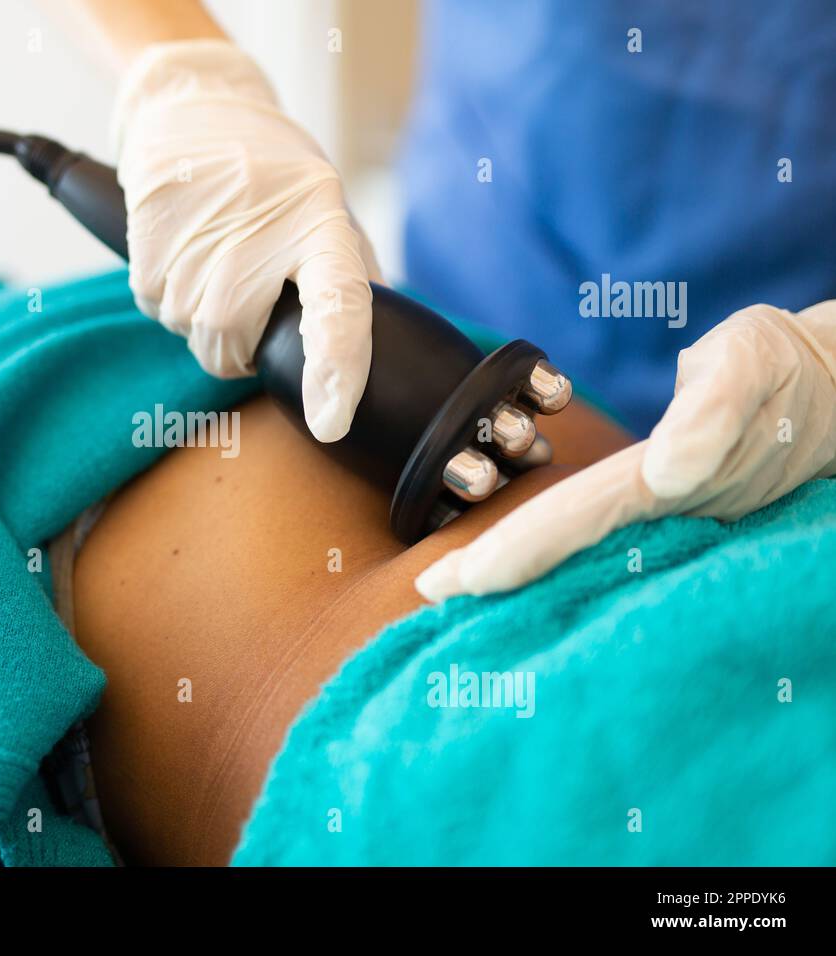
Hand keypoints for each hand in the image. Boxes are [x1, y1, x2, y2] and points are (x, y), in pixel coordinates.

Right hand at [112, 39, 381, 441]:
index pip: (338, 304)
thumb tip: (372, 358)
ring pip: (191, 333)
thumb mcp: (327, 213)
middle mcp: (257, 234)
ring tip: (215, 258)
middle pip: (233, 344)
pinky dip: (169, 297)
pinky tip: (184, 252)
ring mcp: (196, 238)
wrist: (195, 107)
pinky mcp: (147, 237)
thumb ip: (346, 281)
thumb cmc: (274, 176)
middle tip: (249, 295)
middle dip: (239, 345)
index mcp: (321, 226)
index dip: (336, 369)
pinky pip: (155, 308)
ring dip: (202, 320)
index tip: (330, 420)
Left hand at [415, 300, 835, 601]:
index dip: (510, 554)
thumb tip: (665, 472)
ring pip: (582, 547)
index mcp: (664, 484)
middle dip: (497, 574)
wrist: (832, 385)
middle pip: (566, 548)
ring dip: (521, 568)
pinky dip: (556, 547)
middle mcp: (661, 507)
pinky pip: (602, 529)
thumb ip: (711, 416)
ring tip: (458, 586)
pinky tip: (523, 560)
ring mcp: (668, 509)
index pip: (570, 525)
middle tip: (430, 596)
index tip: (451, 583)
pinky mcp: (674, 497)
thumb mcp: (751, 368)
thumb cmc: (782, 369)